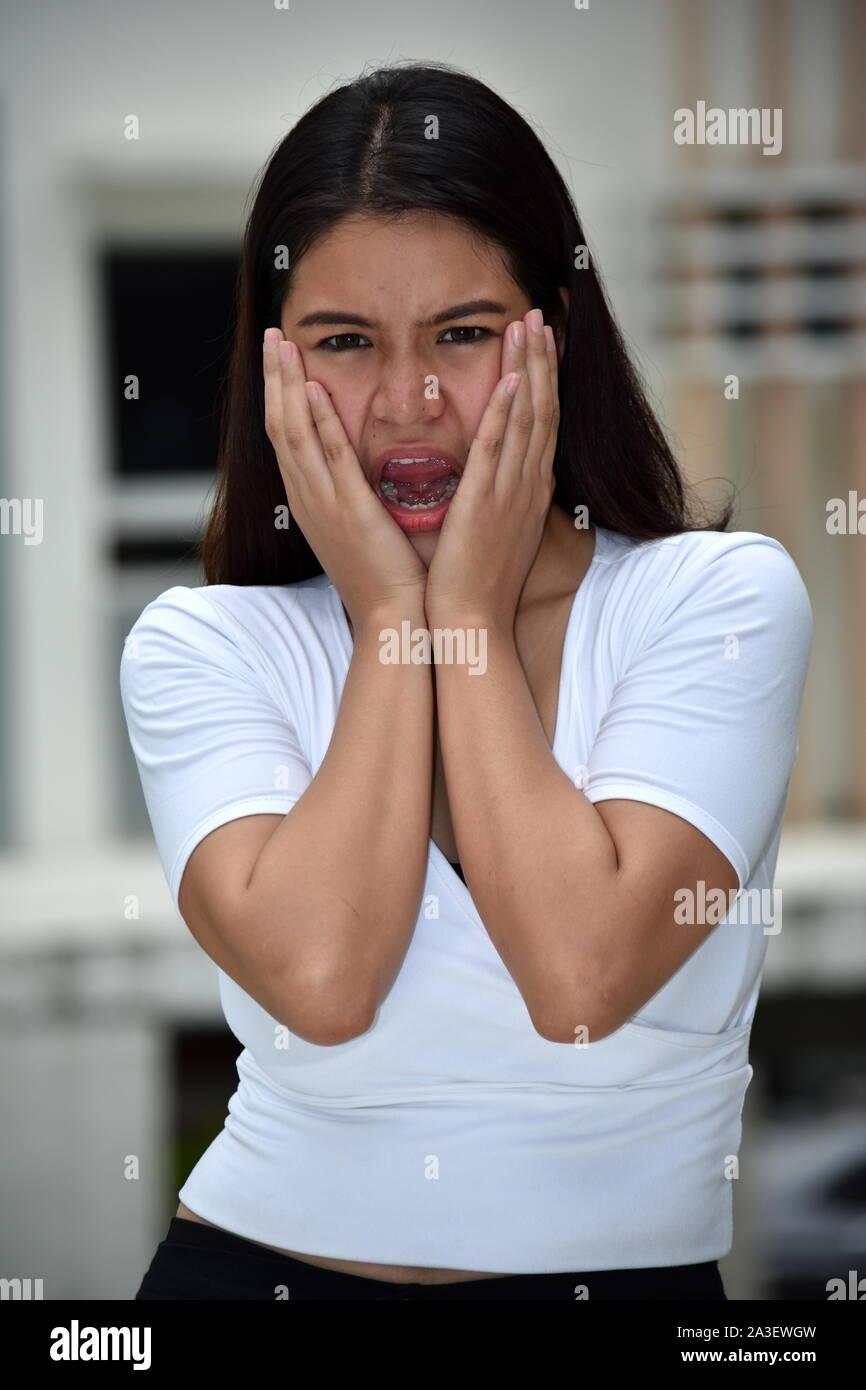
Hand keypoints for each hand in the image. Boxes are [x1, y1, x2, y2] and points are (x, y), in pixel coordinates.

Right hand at [263, 328, 428, 628]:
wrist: (393, 621)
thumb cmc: (387, 579)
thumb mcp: (363, 528)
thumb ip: (357, 494)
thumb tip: (361, 471)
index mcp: (312, 501)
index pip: (289, 436)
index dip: (282, 394)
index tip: (281, 358)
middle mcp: (308, 499)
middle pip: (280, 426)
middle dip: (275, 379)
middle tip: (272, 336)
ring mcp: (323, 505)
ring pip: (294, 433)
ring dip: (287, 386)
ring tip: (282, 345)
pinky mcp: (348, 512)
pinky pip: (329, 458)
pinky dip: (318, 421)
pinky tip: (315, 388)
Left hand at [424, 307, 559, 630]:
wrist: (471, 624)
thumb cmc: (476, 585)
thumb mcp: (494, 531)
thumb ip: (496, 497)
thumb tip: (494, 478)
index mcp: (528, 490)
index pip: (540, 424)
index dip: (543, 380)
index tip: (540, 343)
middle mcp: (527, 486)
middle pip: (542, 409)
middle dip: (542, 360)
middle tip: (539, 315)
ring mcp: (510, 493)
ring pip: (527, 419)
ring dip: (529, 369)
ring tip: (528, 325)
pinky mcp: (485, 504)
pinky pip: (499, 449)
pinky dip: (506, 412)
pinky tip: (510, 378)